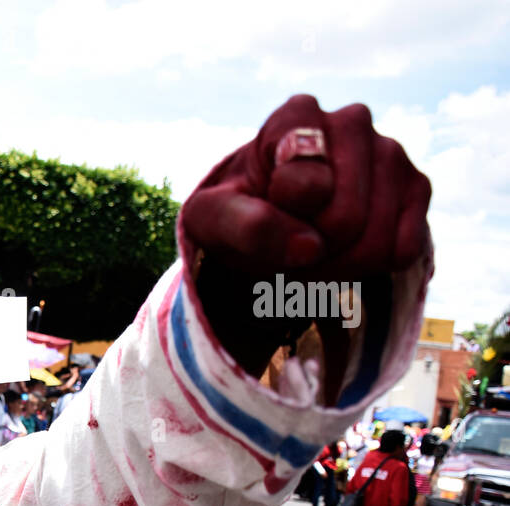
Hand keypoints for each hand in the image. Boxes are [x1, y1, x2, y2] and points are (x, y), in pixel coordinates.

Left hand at [181, 95, 431, 384]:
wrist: (268, 221)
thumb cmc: (238, 212)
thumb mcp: (210, 218)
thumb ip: (241, 224)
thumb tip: (310, 247)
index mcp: (297, 115)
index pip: (303, 185)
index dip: (279, 217)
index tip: (266, 207)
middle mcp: (352, 121)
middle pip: (344, 221)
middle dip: (311, 252)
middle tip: (287, 242)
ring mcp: (392, 152)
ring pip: (376, 242)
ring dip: (337, 265)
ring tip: (311, 248)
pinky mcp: (417, 187)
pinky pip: (404, 249)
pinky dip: (371, 267)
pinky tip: (346, 250)